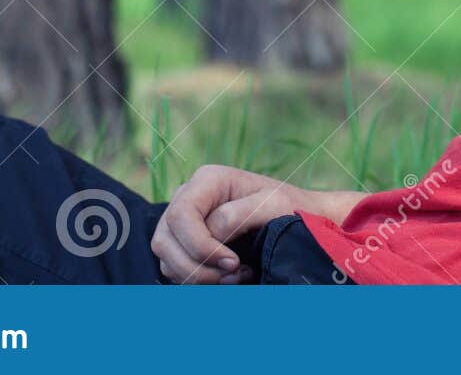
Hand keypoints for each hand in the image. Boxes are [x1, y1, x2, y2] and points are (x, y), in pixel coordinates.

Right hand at [151, 165, 299, 284]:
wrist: (295, 218)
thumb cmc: (287, 207)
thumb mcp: (273, 204)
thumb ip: (240, 214)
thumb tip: (211, 233)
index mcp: (207, 180)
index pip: (181, 216)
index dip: (200, 246)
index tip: (232, 263)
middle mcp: (188, 197)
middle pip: (165, 240)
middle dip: (196, 267)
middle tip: (233, 275)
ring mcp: (181, 221)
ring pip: (166, 258)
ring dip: (197, 276)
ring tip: (234, 277)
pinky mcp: (183, 243)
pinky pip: (173, 268)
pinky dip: (197, 280)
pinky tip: (227, 277)